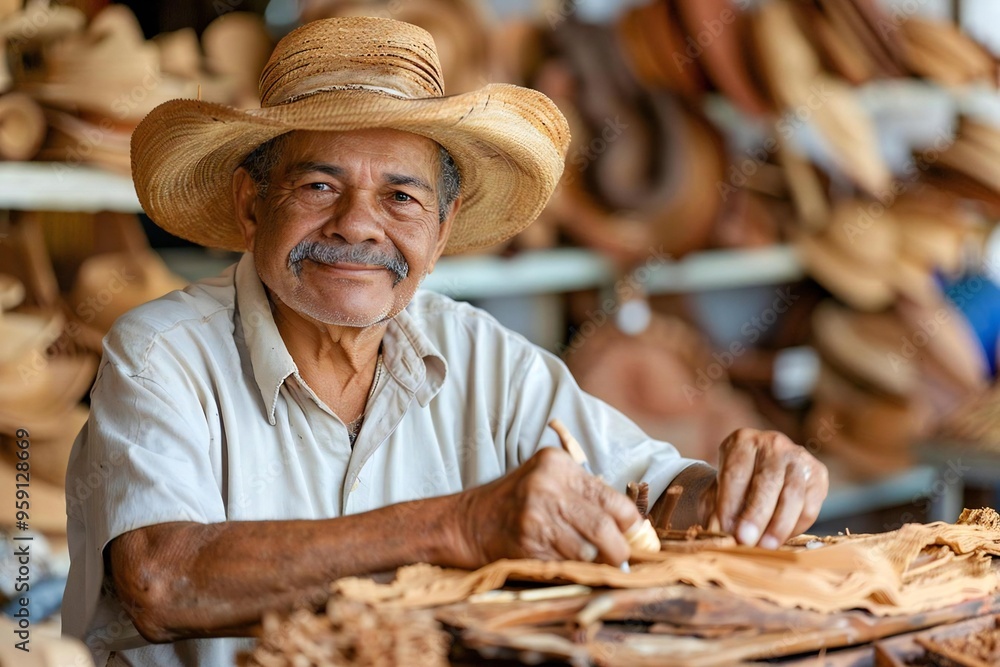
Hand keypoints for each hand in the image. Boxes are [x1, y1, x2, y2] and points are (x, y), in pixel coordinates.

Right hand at [450, 447, 640, 568]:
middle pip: (605, 528)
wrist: (469, 521)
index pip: (614, 500)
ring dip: (594, 563)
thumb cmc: (518, 501)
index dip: (631, 525)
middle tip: (620, 560)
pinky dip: (572, 569)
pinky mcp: (527, 543)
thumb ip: (586, 495)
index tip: (634, 536)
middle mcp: (547, 486)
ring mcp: (535, 515)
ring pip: (588, 551)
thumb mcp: (549, 480)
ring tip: (589, 560)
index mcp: (558, 464)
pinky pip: (566, 564)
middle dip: (619, 551)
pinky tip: (563, 562)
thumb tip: (634, 528)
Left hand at [701, 428, 827, 548]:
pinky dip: (796, 526)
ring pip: (792, 495)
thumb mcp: (717, 489)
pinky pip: (810, 505)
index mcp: (742, 441)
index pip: (736, 472)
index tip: (725, 529)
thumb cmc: (734, 484)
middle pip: (767, 482)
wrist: (761, 471)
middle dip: (756, 515)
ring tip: (765, 546)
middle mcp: (773, 444)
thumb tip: (719, 533)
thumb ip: (715, 508)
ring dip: (779, 525)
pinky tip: (781, 539)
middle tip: (745, 540)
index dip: (730, 502)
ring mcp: (799, 457)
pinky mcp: (818, 474)